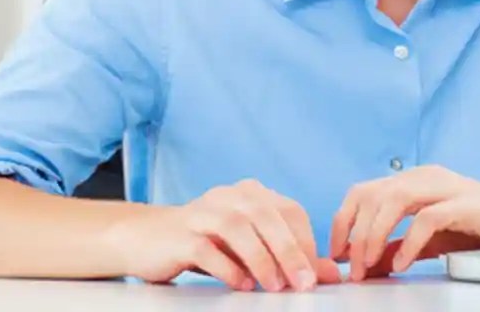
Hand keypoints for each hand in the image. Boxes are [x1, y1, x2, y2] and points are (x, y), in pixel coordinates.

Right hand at [105, 178, 341, 291]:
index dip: (305, 242)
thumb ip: (290, 258)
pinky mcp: (180, 235)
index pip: (290, 211)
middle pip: (268, 216)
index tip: (314, 274)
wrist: (145, 239)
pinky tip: (241, 284)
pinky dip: (227, 267)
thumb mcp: (251, 249)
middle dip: (290, 251)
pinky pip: (206, 248)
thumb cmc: (207, 243)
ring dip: (261, 259)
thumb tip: (333, 275)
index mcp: (251, 193)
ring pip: (238, 227)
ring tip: (274, 286)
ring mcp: (202, 212)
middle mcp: (229, 195)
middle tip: (303, 283)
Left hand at [329, 165, 479, 280]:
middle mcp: (425, 177)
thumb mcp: (431, 240)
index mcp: (414, 181)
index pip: (363, 192)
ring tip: (369, 265)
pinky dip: (408, 242)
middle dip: (353, 232)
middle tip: (352, 267)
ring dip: (374, 235)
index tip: (337, 254)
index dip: (343, 222)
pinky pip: (427, 218)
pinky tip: (403, 264)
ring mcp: (445, 187)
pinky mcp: (465, 203)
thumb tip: (368, 263)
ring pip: (393, 199)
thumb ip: (399, 247)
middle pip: (371, 194)